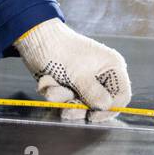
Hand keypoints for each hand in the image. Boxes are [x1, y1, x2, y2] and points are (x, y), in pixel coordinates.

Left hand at [14, 18, 130, 122]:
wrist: (32, 38)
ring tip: (51, 83)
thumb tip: (106, 107)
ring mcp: (83, 81)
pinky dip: (53, 91)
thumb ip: (93, 93)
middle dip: (77, 106)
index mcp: (111, 67)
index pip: (121, 97)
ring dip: (61, 97)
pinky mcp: (68, 84)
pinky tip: (46, 79)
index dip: (108, 110)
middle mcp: (100, 75)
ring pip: (78, 104)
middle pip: (98, 105)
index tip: (91, 116)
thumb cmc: (58, 49)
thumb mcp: (78, 73)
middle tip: (65, 107)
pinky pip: (64, 99)